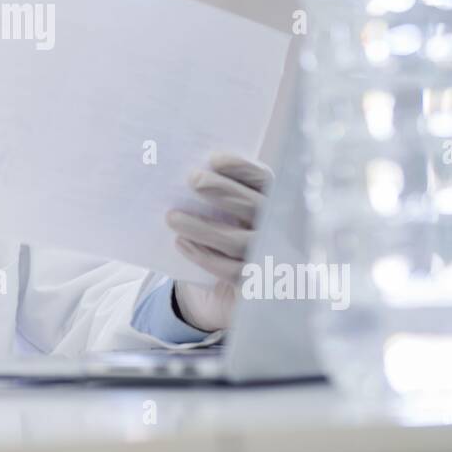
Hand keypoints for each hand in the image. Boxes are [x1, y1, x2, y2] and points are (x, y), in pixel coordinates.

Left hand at [166, 152, 272, 332]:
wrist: (221, 291)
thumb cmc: (220, 236)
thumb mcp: (222, 214)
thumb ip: (216, 194)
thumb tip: (192, 174)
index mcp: (274, 204)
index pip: (265, 181)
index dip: (243, 169)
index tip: (214, 159)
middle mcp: (279, 230)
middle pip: (257, 207)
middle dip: (224, 191)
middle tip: (193, 179)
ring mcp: (269, 260)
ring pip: (239, 242)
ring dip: (203, 227)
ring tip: (172, 217)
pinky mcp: (253, 285)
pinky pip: (230, 271)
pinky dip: (204, 256)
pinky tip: (182, 243)